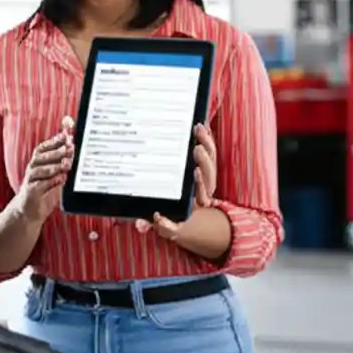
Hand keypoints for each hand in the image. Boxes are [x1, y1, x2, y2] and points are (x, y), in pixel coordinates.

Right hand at [13, 117, 75, 223]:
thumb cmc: (44, 190)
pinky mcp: (31, 193)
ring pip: (40, 170)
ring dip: (54, 166)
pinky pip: (40, 185)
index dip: (54, 140)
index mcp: (38, 162)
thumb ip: (62, 162)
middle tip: (70, 148)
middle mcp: (32, 169)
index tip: (66, 135)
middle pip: (42, 157)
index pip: (43, 148)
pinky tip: (61, 179)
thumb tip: (73, 148)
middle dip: (56, 152)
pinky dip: (51, 182)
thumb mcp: (55, 175)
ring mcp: (30, 180)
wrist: (30, 211)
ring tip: (66, 164)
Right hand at [136, 123, 215, 239]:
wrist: (187, 215)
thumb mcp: (165, 224)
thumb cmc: (174, 217)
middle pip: (210, 174)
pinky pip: (208, 151)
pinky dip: (205, 139)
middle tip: (197, 148)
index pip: (202, 193)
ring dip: (207, 145)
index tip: (195, 172)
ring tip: (198, 129)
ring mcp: (206, 177)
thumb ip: (154, 225)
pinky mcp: (205, 166)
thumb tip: (141, 226)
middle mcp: (204, 190)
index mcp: (196, 203)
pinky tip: (200, 126)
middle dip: (205, 160)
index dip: (200, 182)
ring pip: (211, 160)